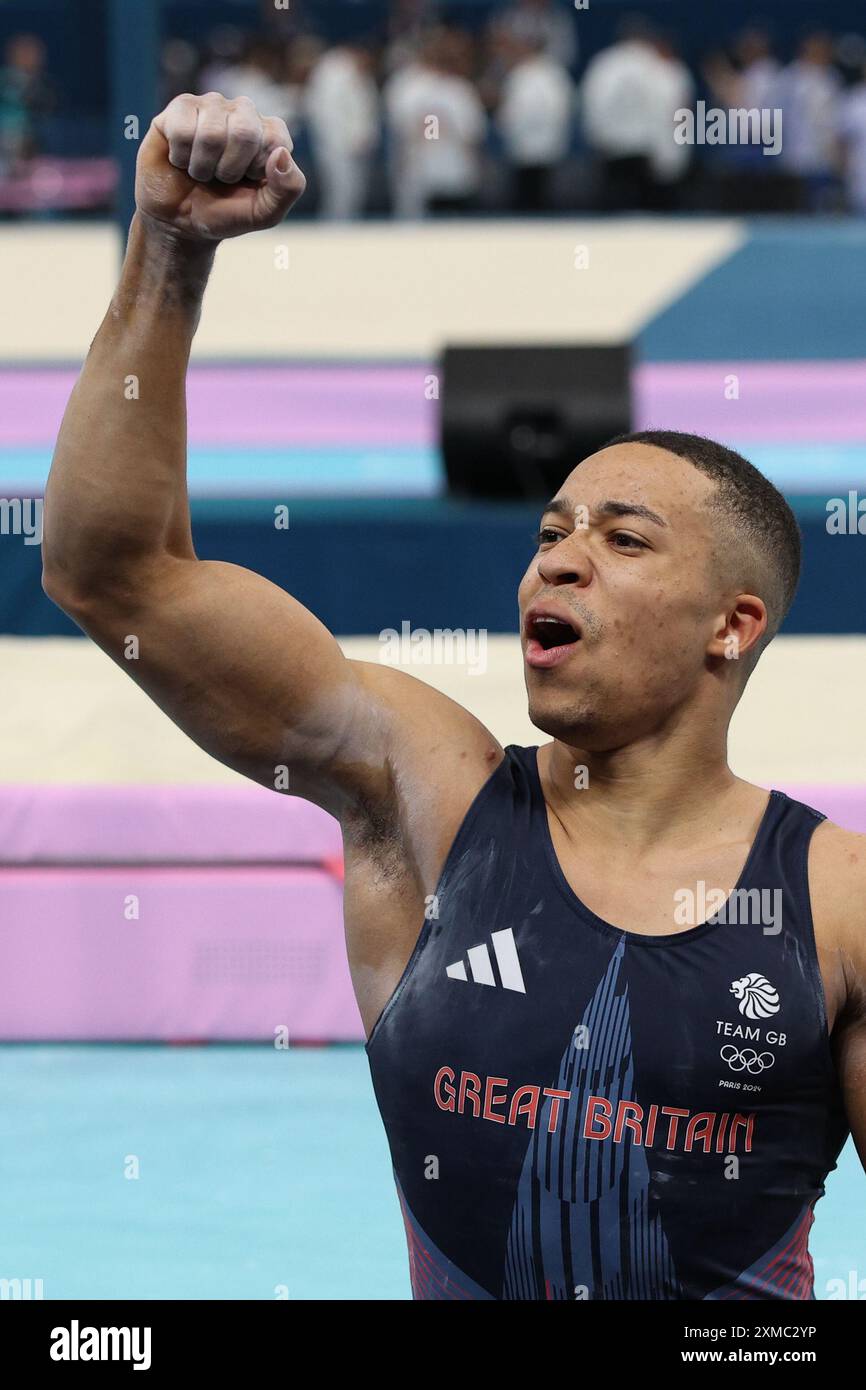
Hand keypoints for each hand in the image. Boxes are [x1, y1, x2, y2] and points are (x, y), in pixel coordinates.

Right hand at [135, 92, 305, 241]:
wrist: (180, 221)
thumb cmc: (225, 212)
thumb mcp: (264, 213)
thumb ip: (288, 189)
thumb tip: (281, 154)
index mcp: (270, 133)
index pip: (275, 140)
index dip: (257, 170)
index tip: (247, 180)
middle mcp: (243, 112)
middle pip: (244, 132)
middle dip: (229, 169)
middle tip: (221, 178)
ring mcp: (212, 106)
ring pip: (211, 133)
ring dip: (202, 167)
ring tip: (200, 172)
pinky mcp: (180, 107)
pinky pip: (182, 129)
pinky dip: (181, 157)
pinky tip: (181, 159)